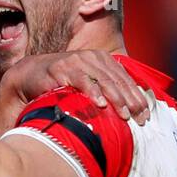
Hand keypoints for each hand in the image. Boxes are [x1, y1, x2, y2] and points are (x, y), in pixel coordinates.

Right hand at [6, 50, 149, 122]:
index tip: (145, 115)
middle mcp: (93, 58)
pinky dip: (91, 92)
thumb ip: (105, 90)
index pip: (125, 79)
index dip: (137, 97)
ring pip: (103, 81)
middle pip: (117, 81)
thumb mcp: (87, 84)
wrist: (30, 76)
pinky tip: (100, 104)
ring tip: (124, 115)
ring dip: (116, 99)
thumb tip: (128, 110)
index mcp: (103, 60)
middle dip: (130, 101)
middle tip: (139, 119)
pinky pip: (81, 81)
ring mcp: (77, 62)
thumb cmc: (62, 83)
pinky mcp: (62, 68)